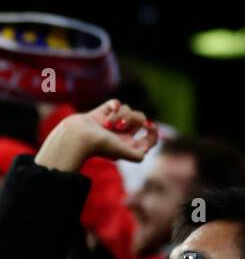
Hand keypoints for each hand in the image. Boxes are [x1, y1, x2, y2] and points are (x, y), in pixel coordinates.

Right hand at [35, 100, 157, 172]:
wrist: (77, 137)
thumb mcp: (124, 153)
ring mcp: (111, 123)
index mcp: (128, 145)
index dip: (153, 131)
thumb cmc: (100, 146)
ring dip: (119, 115)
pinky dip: (114, 105)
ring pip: (127, 109)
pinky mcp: (101, 113)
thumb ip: (139, 154)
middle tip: (120, 126)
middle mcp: (121, 134)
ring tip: (107, 124)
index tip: (150, 126)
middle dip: (133, 119)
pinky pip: (115, 103)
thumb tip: (147, 146)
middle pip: (140, 118)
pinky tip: (111, 109)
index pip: (149, 137)